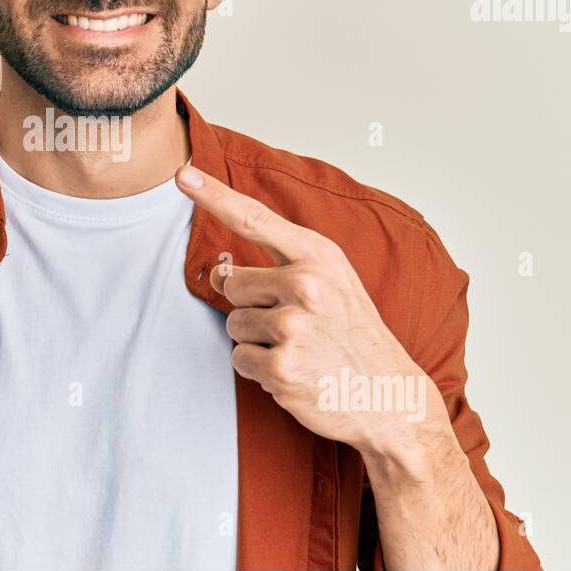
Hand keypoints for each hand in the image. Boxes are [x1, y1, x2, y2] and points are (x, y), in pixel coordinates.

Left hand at [175, 165, 436, 455]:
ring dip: (256, 340)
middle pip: (232, 284)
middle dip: (250, 306)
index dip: (212, 195)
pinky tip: (295, 372)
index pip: (254, 219)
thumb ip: (280, 266)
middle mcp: (306, 285)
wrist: (388, 394)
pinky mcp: (282, 368)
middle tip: (293, 324)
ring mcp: (294, 328)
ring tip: (298, 349)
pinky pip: (239, 359)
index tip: (181, 175)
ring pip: (234, 324)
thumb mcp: (332, 282)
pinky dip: (260, 370)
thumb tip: (219, 267)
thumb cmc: (352, 334)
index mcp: (319, 256)